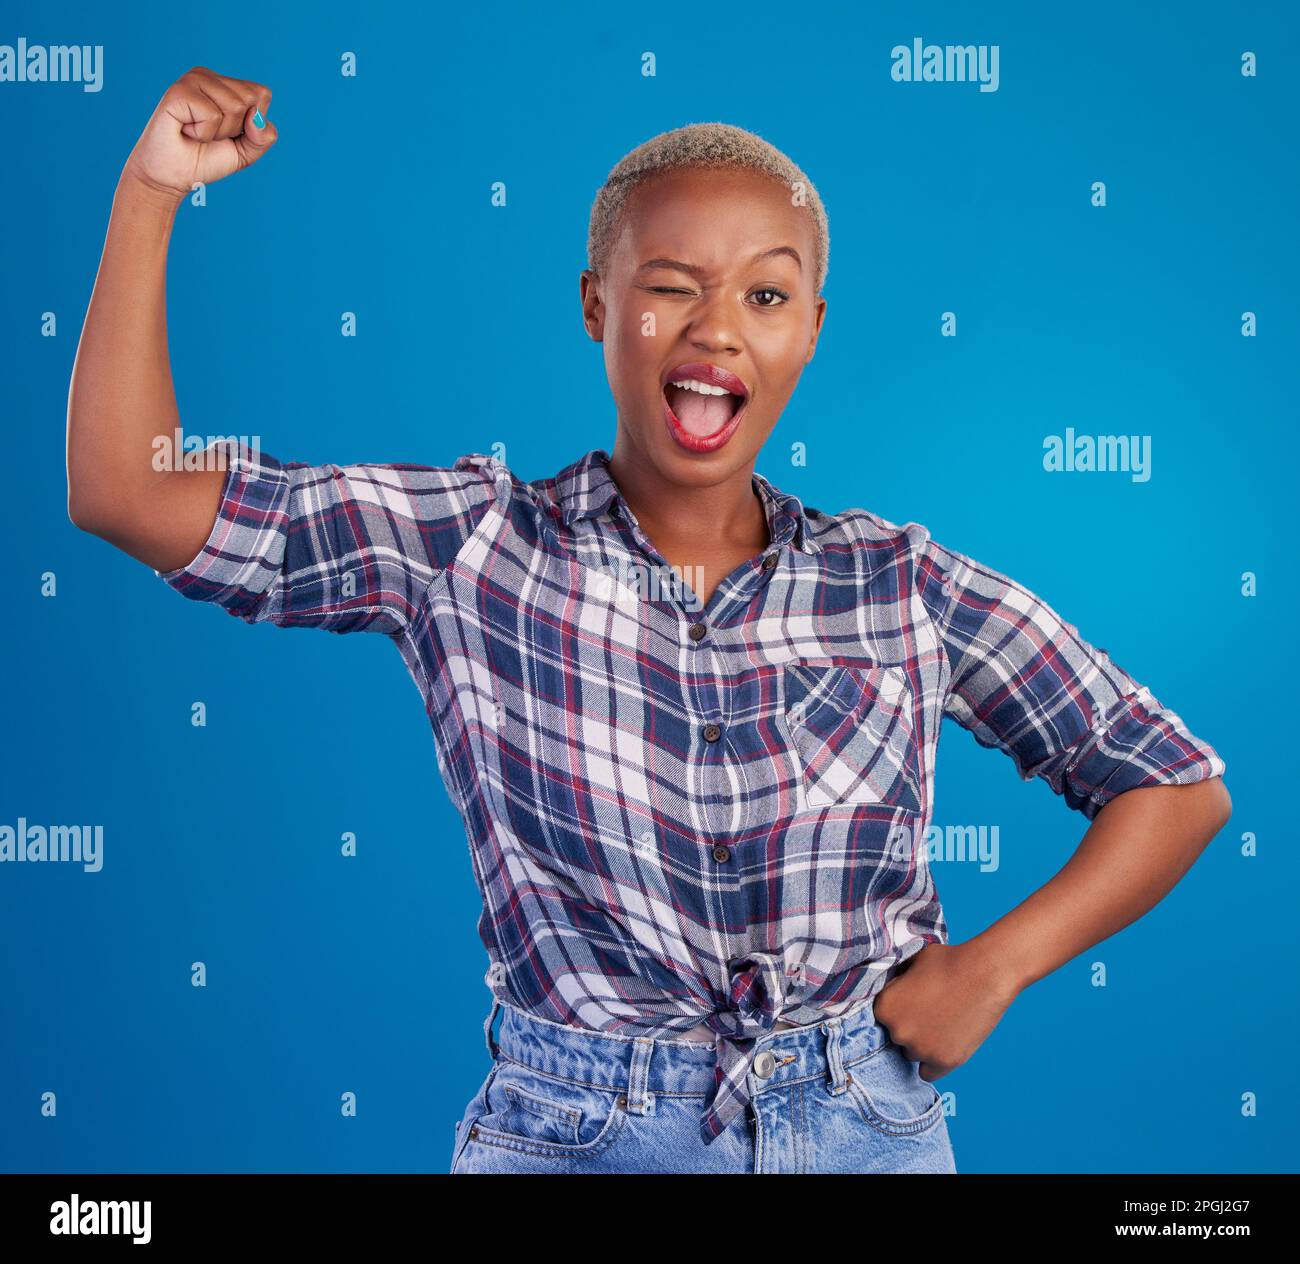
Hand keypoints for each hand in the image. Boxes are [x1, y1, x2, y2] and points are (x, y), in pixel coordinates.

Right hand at [122, 66, 276, 203]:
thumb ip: (264, 137)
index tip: (228, 133)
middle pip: (251, 99)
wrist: (172, 176)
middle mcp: (208, 76)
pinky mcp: (179, 91)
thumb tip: (256, 118)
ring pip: (235, 106)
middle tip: (210, 134)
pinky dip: (204, 134)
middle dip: (236, 128)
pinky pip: (213, 115)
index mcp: (225, 84)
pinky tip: (186, 130)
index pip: (262, 94)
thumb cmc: (205, 159)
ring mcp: (192, 80)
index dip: (253, 123)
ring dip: (219, 132)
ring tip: (196, 132)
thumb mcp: (246, 151)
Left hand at [871, 941, 1019, 1081]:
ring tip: (944, 1023)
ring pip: (913, 1054)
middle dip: (912, 1026)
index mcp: (884, 1007)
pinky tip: (944, 1045)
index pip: (885, 1017)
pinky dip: (933, 1063)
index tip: (916, 1001)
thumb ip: (898, 981)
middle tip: (932, 1011)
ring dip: (923, 1044)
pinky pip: (927, 1073)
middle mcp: (898, 1032)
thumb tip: (892, 985)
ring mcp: (921, 1049)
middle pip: (898, 1037)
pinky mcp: (945, 1062)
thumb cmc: (949, 961)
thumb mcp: (912, 962)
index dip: (901, 1009)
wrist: (985, 973)